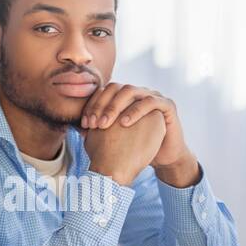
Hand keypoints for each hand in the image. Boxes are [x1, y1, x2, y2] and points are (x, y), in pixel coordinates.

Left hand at [80, 83, 198, 186]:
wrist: (162, 157)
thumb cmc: (137, 148)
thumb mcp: (115, 138)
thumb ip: (100, 130)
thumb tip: (78, 128)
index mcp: (125, 98)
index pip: (104, 92)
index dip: (92, 105)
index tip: (84, 124)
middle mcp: (138, 93)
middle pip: (115, 88)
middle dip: (101, 105)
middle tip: (93, 123)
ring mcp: (153, 96)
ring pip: (131, 90)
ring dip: (115, 106)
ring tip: (106, 124)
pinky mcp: (167, 104)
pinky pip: (150, 101)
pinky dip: (136, 110)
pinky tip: (125, 123)